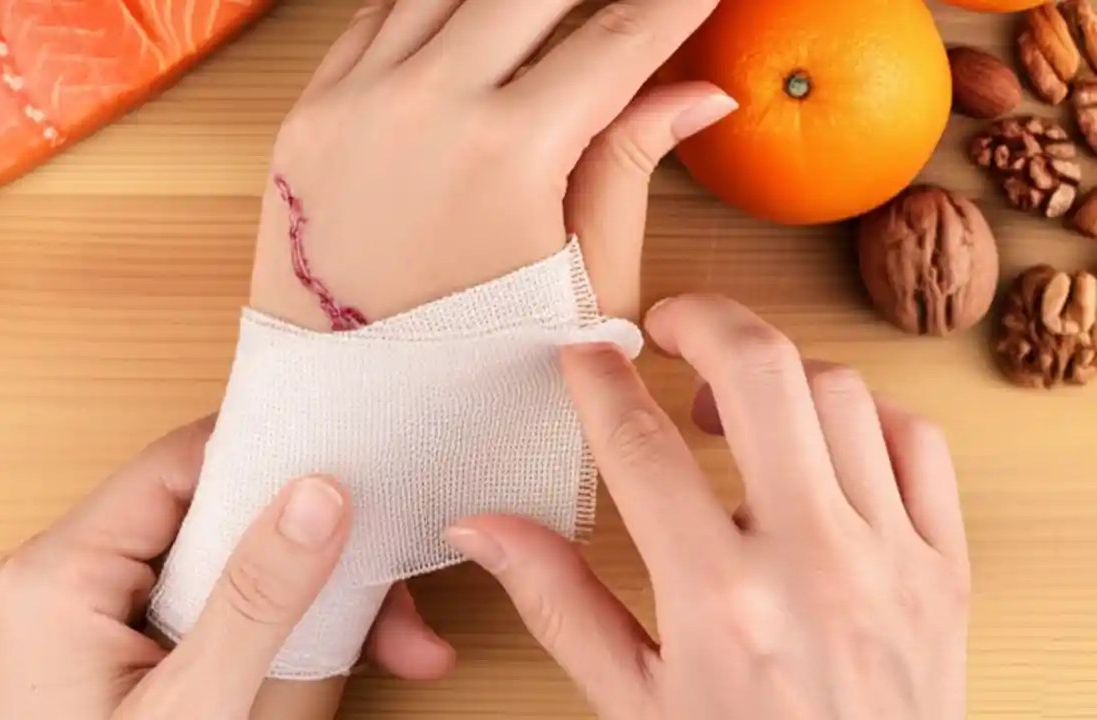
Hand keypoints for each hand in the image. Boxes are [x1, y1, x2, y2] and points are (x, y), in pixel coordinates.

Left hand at [0, 417, 452, 719]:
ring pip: (226, 563)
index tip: (351, 469)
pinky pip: (213, 605)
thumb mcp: (195, 709)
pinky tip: (346, 655)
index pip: (181, 463)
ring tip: (395, 641)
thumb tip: (317, 493)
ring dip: (311, 597)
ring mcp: (93, 612)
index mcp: (59, 573)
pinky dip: (279, 628)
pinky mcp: (123, 643)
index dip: (270, 456)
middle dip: (313, 551)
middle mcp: (66, 577)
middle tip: (393, 592)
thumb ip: (255, 599)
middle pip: (214, 516)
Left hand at [251, 0, 735, 328]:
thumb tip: (698, 93)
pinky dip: (434, 4)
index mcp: (508, 151)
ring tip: (552, 15)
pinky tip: (474, 19)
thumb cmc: (469, 373)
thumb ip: (631, 167)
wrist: (342, 412)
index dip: (673, 4)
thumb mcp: (581, 283)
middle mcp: (423, 104)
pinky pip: (377, 15)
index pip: (617, 37)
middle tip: (628, 7)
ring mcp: (353, 102)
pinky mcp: (307, 115)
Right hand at [446, 296, 969, 718]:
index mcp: (717, 600)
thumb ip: (556, 601)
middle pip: (759, 374)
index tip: (583, 355)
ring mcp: (890, 558)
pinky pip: (919, 443)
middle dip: (702, 320)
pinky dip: (867, 416)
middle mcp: (811, 562)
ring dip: (777, 373)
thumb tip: (479, 527)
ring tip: (735, 400)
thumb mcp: (632, 699)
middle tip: (668, 324)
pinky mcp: (946, 566)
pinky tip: (820, 440)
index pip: (638, 443)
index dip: (598, 380)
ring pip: (839, 395)